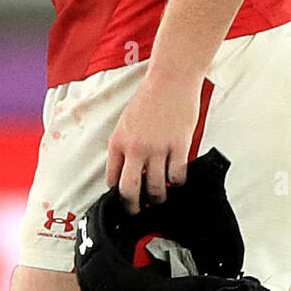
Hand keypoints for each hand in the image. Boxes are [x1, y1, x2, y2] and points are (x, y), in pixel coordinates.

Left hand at [105, 72, 204, 213]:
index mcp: (118, 141)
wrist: (171, 79)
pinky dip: (177, 182)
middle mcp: (135, 147)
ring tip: (160, 197)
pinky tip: (177, 180)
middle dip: (133, 206)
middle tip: (138, 211)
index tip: (122, 200)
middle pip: (129, 190)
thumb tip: (128, 170)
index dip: (116, 194)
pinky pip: (177, 176)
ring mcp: (158, 148)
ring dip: (158, 197)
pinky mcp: (179, 146)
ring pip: (156, 187)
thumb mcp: (127, 121)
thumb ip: (125, 145)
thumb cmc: (150, 97)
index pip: (111, 178)